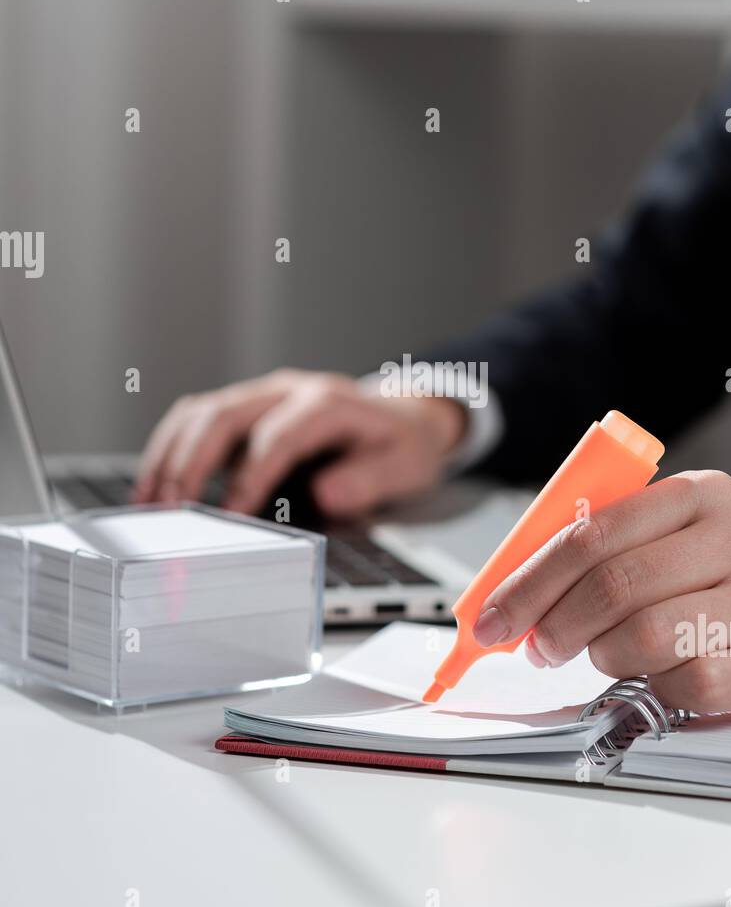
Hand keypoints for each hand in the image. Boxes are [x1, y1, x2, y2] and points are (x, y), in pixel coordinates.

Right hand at [133, 369, 466, 517]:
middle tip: (173, 511)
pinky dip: (169, 451)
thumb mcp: (404, 466)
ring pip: (201, 413)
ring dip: (170, 456)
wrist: (402, 421)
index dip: (253, 474)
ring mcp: (260, 397)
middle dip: (193, 463)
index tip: (233, 515)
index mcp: (327, 403)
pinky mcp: (243, 412)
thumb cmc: (399, 448)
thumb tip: (325, 494)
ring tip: (149, 503)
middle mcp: (286, 391)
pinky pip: (195, 421)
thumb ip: (369, 480)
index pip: (278, 434)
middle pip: (225, 415)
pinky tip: (153, 487)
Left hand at [472, 470, 730, 716]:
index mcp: (698, 495)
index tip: (492, 615)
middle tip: (536, 646)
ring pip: (643, 636)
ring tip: (605, 655)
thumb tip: (521, 587)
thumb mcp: (689, 530)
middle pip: (612, 584)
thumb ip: (617, 544)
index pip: (592, 533)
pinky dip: (655, 686)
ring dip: (603, 656)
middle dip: (553, 624)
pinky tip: (660, 674)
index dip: (529, 580)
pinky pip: (685, 682)